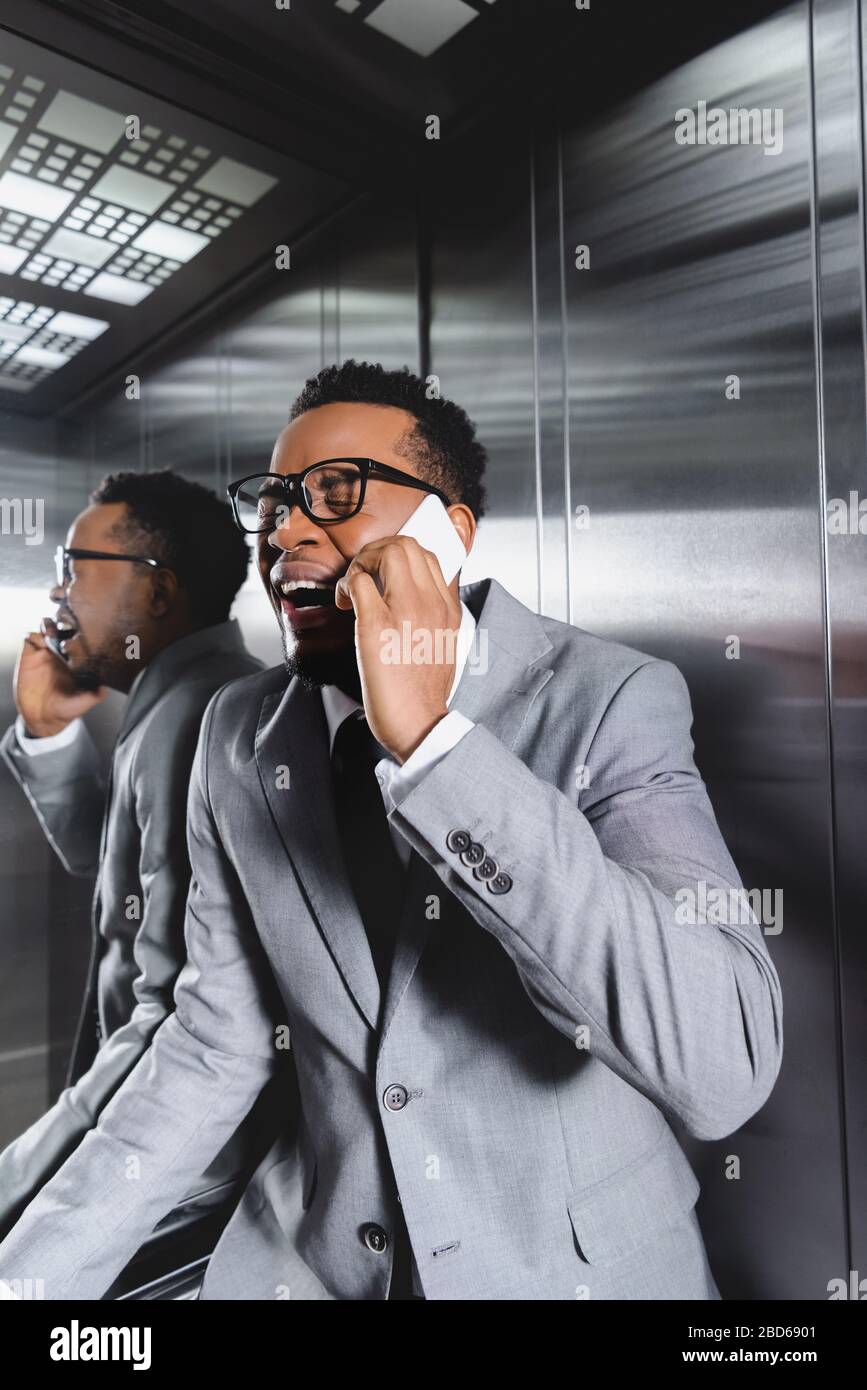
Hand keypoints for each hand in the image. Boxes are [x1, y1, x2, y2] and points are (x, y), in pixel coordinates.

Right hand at [13, 623, 106, 737]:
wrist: (44, 718)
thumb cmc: (68, 708)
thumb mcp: (87, 701)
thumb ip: (98, 692)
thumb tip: (109, 685)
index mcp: (77, 658)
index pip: (81, 636)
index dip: (82, 630)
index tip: (83, 630)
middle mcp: (62, 652)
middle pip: (64, 626)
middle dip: (65, 621)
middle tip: (67, 628)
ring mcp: (46, 652)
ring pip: (47, 627)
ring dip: (49, 626)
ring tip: (52, 634)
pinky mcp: (30, 656)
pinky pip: (29, 638)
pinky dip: (34, 636)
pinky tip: (40, 643)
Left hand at [334, 535, 460, 762]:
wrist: (419, 723)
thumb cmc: (424, 691)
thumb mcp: (443, 644)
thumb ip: (433, 616)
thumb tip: (413, 599)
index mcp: (448, 608)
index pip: (429, 556)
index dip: (399, 555)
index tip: (383, 575)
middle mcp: (431, 603)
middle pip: (406, 545)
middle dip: (376, 552)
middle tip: (362, 574)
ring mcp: (405, 610)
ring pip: (386, 553)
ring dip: (362, 563)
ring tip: (353, 587)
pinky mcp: (376, 624)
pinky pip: (359, 582)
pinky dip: (346, 585)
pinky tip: (344, 604)